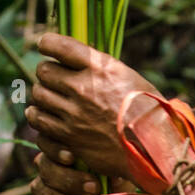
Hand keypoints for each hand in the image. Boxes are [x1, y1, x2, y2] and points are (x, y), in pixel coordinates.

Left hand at [26, 32, 160, 178]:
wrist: (155, 150)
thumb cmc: (150, 113)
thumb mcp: (131, 79)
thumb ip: (103, 70)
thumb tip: (83, 65)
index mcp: (101, 68)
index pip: (58, 45)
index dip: (47, 43)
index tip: (45, 46)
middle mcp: (84, 87)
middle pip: (44, 71)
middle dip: (47, 74)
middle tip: (54, 80)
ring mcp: (74, 113)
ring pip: (39, 95)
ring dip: (43, 96)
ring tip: (51, 99)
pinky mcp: (69, 136)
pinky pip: (39, 120)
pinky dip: (39, 116)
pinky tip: (46, 116)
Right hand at [30, 149, 136, 194]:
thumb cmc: (116, 186)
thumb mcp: (118, 174)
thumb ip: (110, 168)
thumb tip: (112, 172)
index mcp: (63, 150)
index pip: (48, 142)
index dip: (55, 149)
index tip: (71, 158)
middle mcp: (47, 167)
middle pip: (47, 170)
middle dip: (72, 181)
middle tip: (95, 190)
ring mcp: (42, 189)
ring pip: (46, 194)